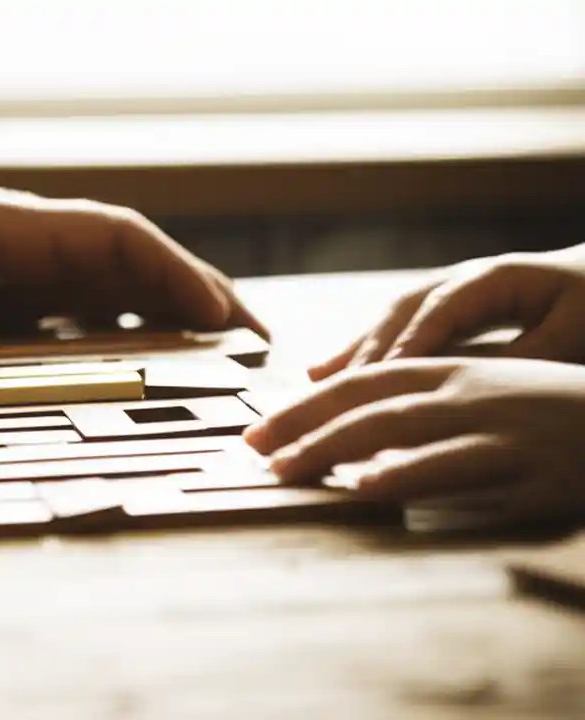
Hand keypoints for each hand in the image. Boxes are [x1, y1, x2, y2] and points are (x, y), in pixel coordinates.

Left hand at [0, 168, 264, 354]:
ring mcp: (28, 269)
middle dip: (199, 297)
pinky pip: (83, 313)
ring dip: (170, 320)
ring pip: (119, 289)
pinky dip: (123, 336)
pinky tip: (143, 373)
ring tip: (222, 367)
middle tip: (258, 346)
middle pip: (136, 263)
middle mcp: (33, 243)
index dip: (172, 271)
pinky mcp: (14, 294)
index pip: (115, 237)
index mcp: (13, 226)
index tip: (218, 312)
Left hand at [243, 357, 584, 520]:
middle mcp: (470, 391)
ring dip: (335, 450)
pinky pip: (461, 472)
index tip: (258, 431)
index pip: (363, 383)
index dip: (306, 405)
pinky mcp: (531, 470)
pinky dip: (409, 476)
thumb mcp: (489, 397)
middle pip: (368, 402)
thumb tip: (358, 445)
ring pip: (402, 431)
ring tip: (286, 471)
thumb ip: (426, 409)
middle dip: (303, 426)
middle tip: (251, 453)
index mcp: (455, 372)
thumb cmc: (557, 417)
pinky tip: (369, 489)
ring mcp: (501, 429)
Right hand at [310, 246, 584, 380]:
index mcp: (493, 277)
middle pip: (399, 314)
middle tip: (330, 391)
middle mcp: (459, 279)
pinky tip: (328, 374)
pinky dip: (364, 355)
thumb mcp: (576, 330)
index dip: (406, 344)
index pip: (438, 311)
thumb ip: (529, 353)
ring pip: (389, 323)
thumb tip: (481, 382)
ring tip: (313, 382)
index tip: (377, 380)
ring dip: (352, 353)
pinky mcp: (445, 314)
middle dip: (362, 352)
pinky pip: (396, 333)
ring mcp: (447, 293)